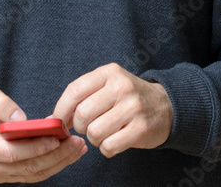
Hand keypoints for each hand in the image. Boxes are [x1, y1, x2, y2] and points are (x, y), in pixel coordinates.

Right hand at [0, 86, 86, 182]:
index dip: (35, 148)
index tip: (55, 139)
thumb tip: (21, 118)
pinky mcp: (11, 175)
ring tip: (78, 147)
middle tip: (76, 142)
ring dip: (59, 162)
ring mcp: (0, 174)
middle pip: (28, 166)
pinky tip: (69, 153)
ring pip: (35, 173)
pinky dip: (54, 164)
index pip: (11, 153)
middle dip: (55, 156)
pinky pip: (35, 173)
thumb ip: (2, 105)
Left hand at [52, 63, 172, 157]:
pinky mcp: (141, 129)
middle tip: (89, 126)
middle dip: (80, 126)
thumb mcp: (108, 85)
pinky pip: (109, 146)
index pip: (74, 90)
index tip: (59, 121)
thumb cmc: (127, 97)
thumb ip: (83, 96)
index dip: (62, 109)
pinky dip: (107, 148)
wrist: (166, 106)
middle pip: (82, 114)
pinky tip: (115, 140)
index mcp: (109, 73)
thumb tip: (54, 118)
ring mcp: (133, 108)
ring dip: (94, 138)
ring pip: (94, 132)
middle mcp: (121, 87)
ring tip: (105, 132)